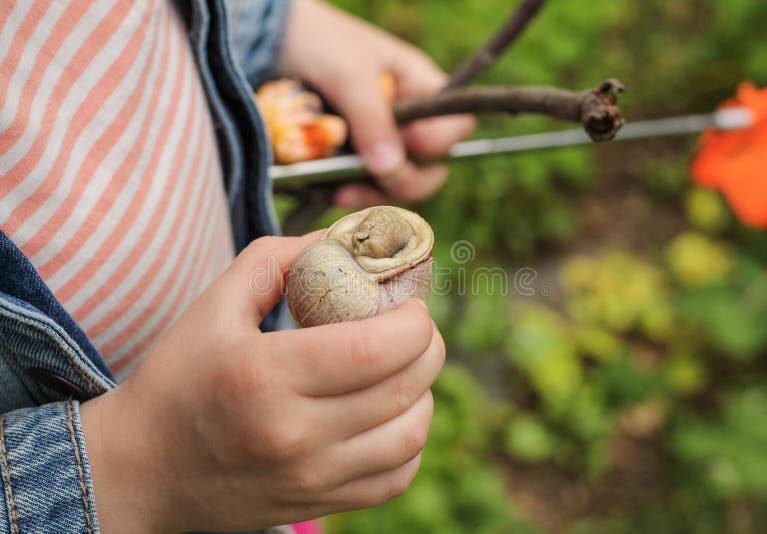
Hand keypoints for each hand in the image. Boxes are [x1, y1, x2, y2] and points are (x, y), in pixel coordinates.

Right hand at [80, 232, 444, 531]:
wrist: (143, 468)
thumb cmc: (179, 377)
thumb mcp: (216, 303)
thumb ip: (281, 259)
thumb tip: (346, 240)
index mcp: (266, 374)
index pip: (376, 347)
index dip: (413, 319)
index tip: (408, 302)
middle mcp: (294, 434)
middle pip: (405, 387)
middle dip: (427, 345)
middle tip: (412, 326)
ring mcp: (310, 477)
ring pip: (411, 434)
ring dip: (423, 392)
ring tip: (402, 369)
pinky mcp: (318, 502)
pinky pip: (397, 476)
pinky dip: (409, 441)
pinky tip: (390, 414)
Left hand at [279, 0, 474, 208]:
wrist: (264, 41)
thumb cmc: (319, 42)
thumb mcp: (348, 74)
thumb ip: (372, 118)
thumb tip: (391, 170)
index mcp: (420, 89)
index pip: (455, 127)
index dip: (440, 143)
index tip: (411, 145)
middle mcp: (405, 121)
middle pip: (429, 168)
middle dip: (405, 180)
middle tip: (376, 179)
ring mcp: (377, 144)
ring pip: (393, 185)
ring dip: (373, 194)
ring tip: (342, 192)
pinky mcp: (350, 161)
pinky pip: (360, 188)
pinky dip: (349, 194)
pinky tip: (331, 192)